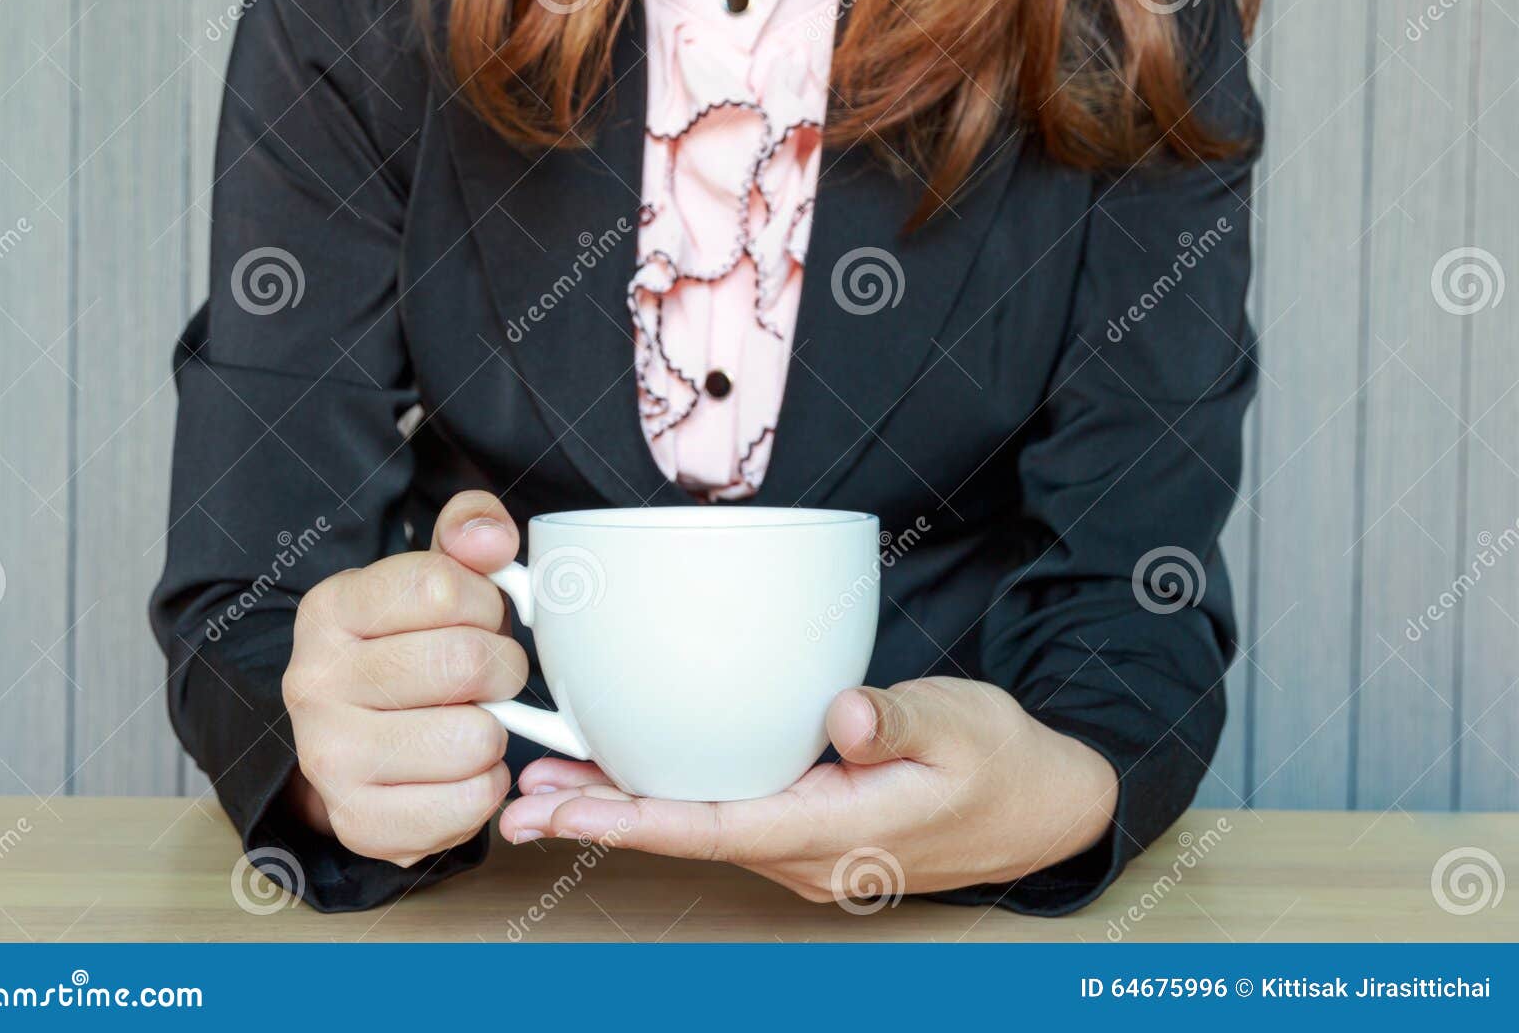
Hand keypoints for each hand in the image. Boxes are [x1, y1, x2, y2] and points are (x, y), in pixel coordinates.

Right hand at [281, 491, 527, 865]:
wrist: (358, 744)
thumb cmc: (413, 650)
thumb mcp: (435, 578)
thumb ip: (471, 533)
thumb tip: (491, 538)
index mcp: (331, 609)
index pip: (440, 585)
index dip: (485, 603)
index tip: (479, 618)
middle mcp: (314, 682)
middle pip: (464, 662)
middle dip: (502, 669)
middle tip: (488, 678)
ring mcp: (330, 758)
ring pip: (473, 738)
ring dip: (495, 733)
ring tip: (468, 722)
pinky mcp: (359, 823)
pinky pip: (469, 805)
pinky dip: (484, 788)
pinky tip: (459, 770)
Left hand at [498, 677, 1118, 900]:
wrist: (1043, 805)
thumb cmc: (1001, 764)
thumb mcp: (961, 727)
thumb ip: (897, 720)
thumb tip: (841, 715)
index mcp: (837, 831)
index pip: (720, 829)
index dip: (640, 818)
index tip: (572, 809)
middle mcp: (807, 850)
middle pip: (688, 833)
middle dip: (603, 818)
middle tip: (522, 803)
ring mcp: (804, 842)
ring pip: (698, 825)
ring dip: (624, 807)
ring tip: (548, 790)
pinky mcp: (806, 820)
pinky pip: (723, 811)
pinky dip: (666, 794)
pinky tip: (630, 771)